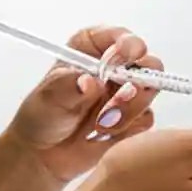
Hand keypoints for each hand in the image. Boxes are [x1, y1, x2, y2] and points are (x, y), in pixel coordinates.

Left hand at [6, 25, 160, 182]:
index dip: (128, 43)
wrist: (43, 154)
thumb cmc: (42, 116)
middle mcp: (112, 68)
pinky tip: (103, 134)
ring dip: (128, 109)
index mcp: (90, 49)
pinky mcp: (132, 118)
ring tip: (100, 123)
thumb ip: (69, 87)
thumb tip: (90, 82)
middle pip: (145, 62)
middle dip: (137, 81)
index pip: (118, 36)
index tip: (127, 54)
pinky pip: (145, 119)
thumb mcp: (48, 98)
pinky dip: (128, 127)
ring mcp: (124, 93)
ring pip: (149, 91)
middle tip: (119, 97)